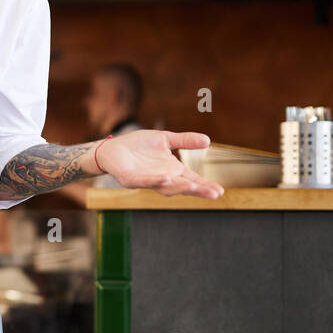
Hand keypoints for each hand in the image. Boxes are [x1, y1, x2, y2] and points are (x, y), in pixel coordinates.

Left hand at [97, 130, 224, 198]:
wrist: (112, 148)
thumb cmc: (138, 145)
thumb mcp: (164, 139)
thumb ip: (184, 141)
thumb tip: (208, 141)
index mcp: (171, 171)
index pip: (191, 180)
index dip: (204, 185)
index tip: (220, 190)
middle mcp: (161, 178)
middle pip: (182, 186)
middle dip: (198, 190)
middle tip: (214, 193)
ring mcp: (146, 181)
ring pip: (165, 186)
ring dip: (179, 186)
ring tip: (194, 186)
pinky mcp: (130, 179)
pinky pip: (144, 181)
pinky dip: (156, 180)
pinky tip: (167, 177)